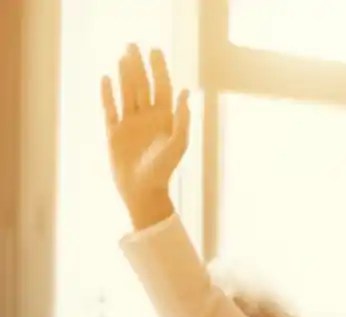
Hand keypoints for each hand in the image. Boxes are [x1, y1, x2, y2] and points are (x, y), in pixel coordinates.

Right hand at [101, 44, 189, 229]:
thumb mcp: (178, 143)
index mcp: (164, 119)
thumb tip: (185, 92)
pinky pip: (109, 108)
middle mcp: (147, 118)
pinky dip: (108, 94)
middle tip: (133, 44)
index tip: (155, 50)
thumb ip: (182, 118)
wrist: (143, 190)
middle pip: (142, 85)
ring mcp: (130, 123)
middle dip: (139, 65)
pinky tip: (106, 79)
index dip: (159, 69)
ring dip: (125, 74)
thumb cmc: (164, 170)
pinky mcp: (114, 132)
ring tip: (123, 55)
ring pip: (127, 92)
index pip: (162, 87)